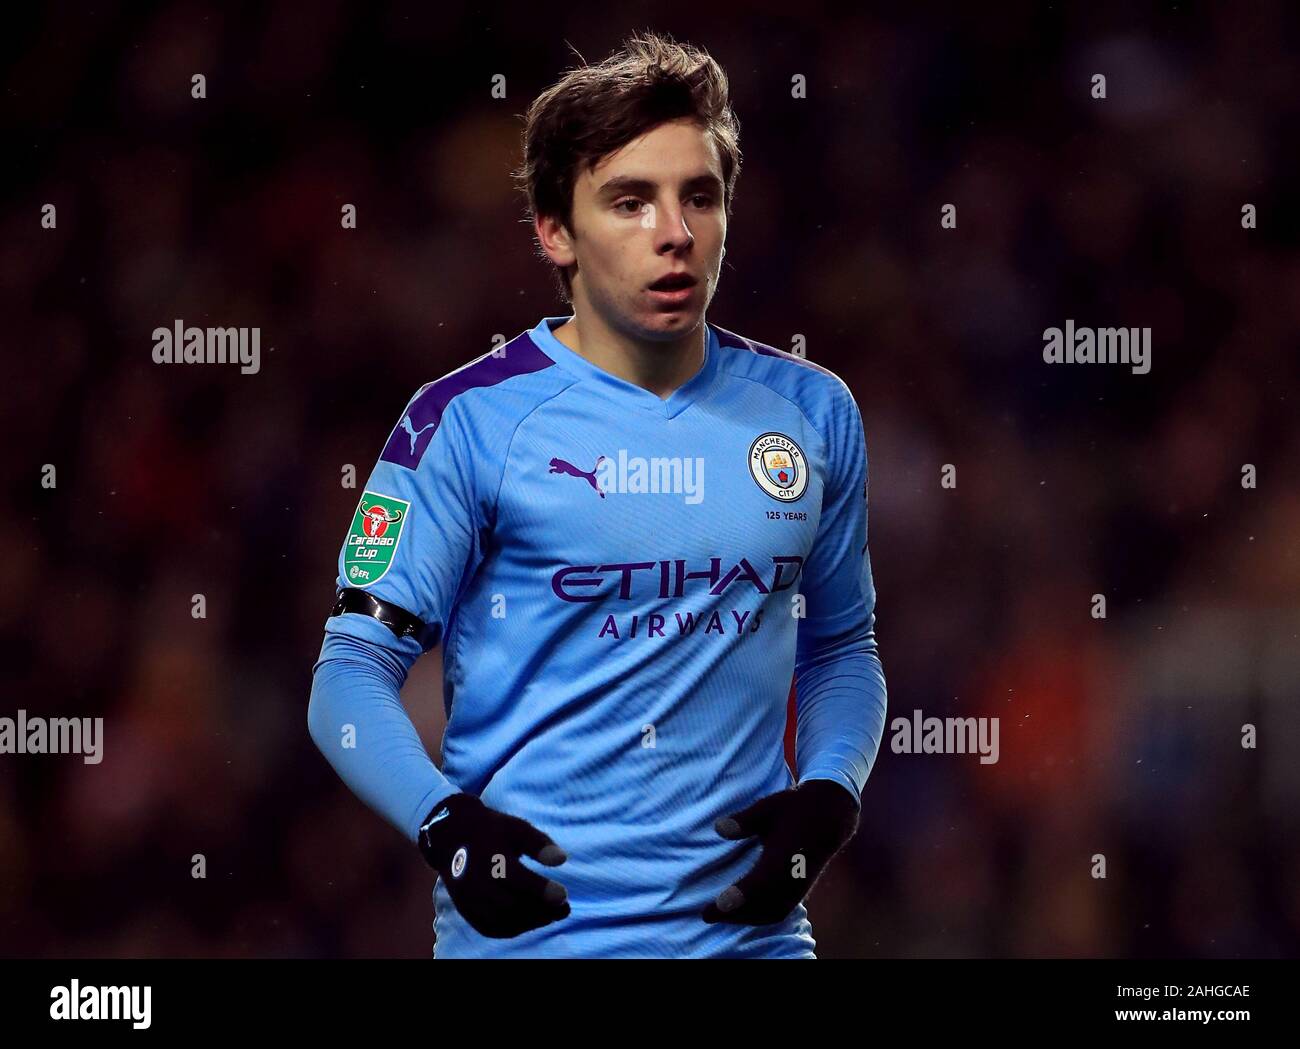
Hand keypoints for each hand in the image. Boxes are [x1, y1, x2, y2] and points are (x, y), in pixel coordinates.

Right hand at [418, 792, 570, 937]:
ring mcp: (468, 898)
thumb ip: (539, 843)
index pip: (517, 879)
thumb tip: (562, 860)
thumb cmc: (493, 831)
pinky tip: (532, 920)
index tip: (564, 895)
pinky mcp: (466, 910)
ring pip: (501, 920)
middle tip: (564, 908)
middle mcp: (475, 881)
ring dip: (530, 922)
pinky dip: (514, 928)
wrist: (452, 836)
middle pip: (510, 905)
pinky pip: (491, 928)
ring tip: (552, 914)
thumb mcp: (517, 828)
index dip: (541, 890)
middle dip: (541, 910)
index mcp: (489, 857)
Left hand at [703, 779, 859, 925]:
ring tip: (719, 916)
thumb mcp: (768, 806)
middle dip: (735, 914)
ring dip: (745, 918)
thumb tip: (719, 828)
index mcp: (785, 855)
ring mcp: (799, 885)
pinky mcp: (801, 890)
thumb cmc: (795, 808)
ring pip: (771, 912)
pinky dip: (759, 917)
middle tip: (706, 915)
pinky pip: (779, 911)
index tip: (719, 904)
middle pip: (764, 905)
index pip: (762, 882)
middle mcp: (793, 876)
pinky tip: (741, 913)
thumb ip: (745, 820)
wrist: (830, 816)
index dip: (741, 896)